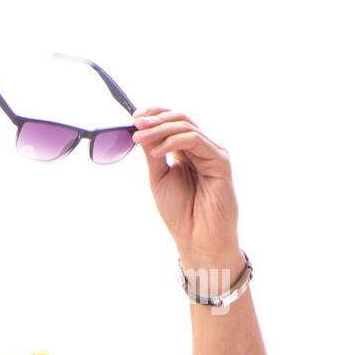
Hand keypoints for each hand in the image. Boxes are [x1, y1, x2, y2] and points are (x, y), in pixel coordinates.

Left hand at [132, 106, 238, 263]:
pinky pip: (197, 141)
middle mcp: (202, 149)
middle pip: (181, 120)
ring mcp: (212, 154)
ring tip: (139, 137)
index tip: (134, 117)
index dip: (155, 115)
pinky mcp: (220, 162)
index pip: (173, 123)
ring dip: (161, 129)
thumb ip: (153, 155)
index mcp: (187, 152)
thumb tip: (141, 131)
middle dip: (156, 119)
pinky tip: (156, 151)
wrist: (197, 238)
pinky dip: (174, 142)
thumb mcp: (159, 179)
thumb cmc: (180, 213)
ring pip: (188, 127)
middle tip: (136, 123)